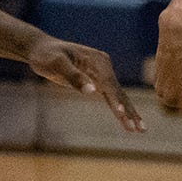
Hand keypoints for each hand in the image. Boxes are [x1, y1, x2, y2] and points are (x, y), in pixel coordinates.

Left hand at [26, 36, 144, 132]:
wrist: (41, 50)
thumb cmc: (46, 55)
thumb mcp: (56, 64)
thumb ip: (74, 77)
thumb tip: (92, 91)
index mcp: (97, 60)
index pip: (109, 83)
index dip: (116, 100)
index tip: (123, 114)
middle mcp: (104, 66)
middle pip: (118, 91)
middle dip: (130, 111)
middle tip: (141, 129)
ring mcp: (102, 74)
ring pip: (118, 96)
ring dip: (129, 113)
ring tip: (140, 130)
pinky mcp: (97, 81)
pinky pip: (110, 97)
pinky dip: (118, 109)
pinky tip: (125, 120)